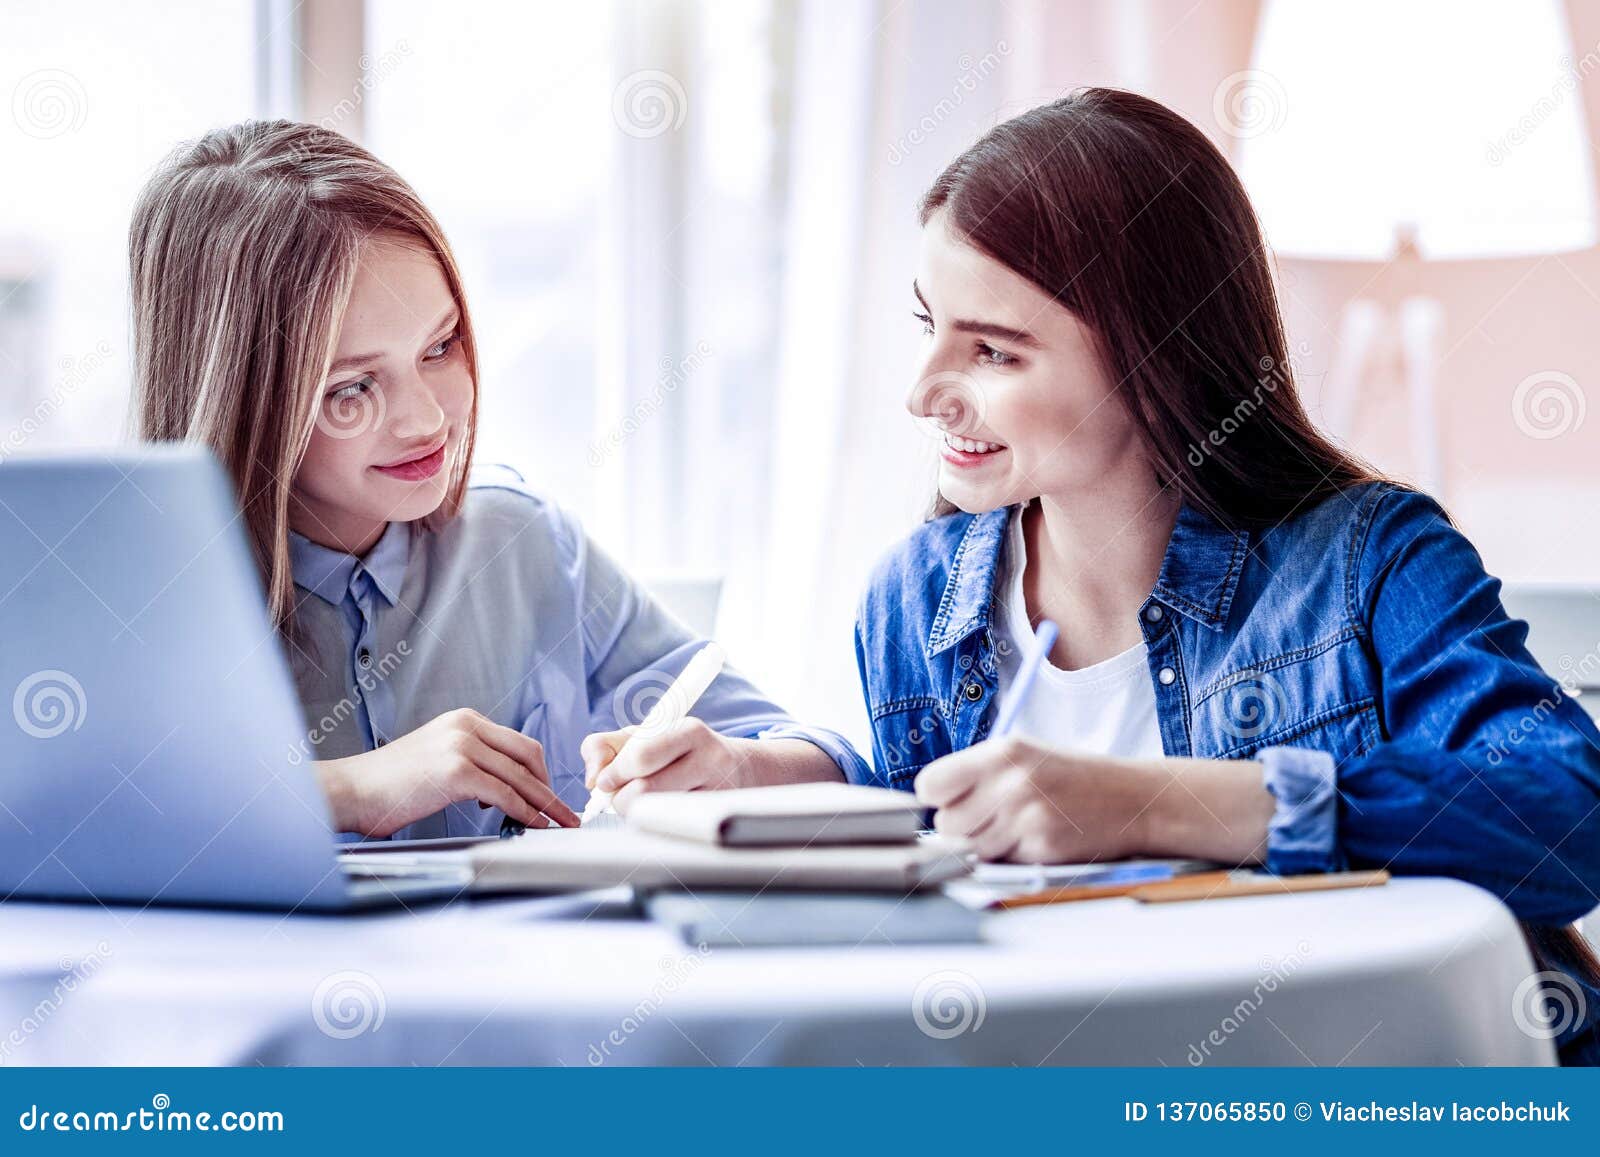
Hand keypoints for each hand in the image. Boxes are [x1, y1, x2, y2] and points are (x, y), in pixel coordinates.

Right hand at [314, 708, 580, 836]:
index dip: (539, 772)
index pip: (518, 743)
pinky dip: (525, 812)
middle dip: (550, 786)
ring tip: (558, 823)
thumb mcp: (434, 759)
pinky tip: (533, 825)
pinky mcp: (457, 771)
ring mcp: (461, 746)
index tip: (549, 795)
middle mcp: (466, 726)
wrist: (349, 790)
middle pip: (529, 754)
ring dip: (545, 803)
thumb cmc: (386, 785)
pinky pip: (505, 794)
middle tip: (562, 811)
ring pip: (521, 776)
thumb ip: (468, 764)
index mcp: (463, 720)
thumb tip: (498, 793)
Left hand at [581, 718, 754, 813]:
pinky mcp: (718, 817)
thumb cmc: (677, 750)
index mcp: (688, 730)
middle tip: (619, 795)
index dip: (614, 773)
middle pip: (645, 790)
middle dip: (620, 797)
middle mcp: (709, 758)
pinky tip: (659, 812)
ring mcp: (718, 791)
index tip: (605, 781)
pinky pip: (671, 828)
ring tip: (639, 802)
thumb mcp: (640, 736)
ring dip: (636, 813)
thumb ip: (603, 747)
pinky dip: (655, 823)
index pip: (641, 756)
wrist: (736, 767)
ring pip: (657, 814)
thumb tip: (592, 779)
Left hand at [914, 736, 1156, 862]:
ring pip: (969, 849)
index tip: (951, 800)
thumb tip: (928, 805)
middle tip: (991, 817)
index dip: (937, 797)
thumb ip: (977, 775)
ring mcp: (1027, 817)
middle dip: (961, 827)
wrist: (1134, 799)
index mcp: (1002, 752)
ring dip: (985, 845)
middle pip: (946, 824)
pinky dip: (1012, 857)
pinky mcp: (1042, 848)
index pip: (929, 785)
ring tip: (1016, 827)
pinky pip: (1001, 863)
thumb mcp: (1024, 756)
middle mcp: (1011, 782)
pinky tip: (1036, 840)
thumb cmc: (1071, 778)